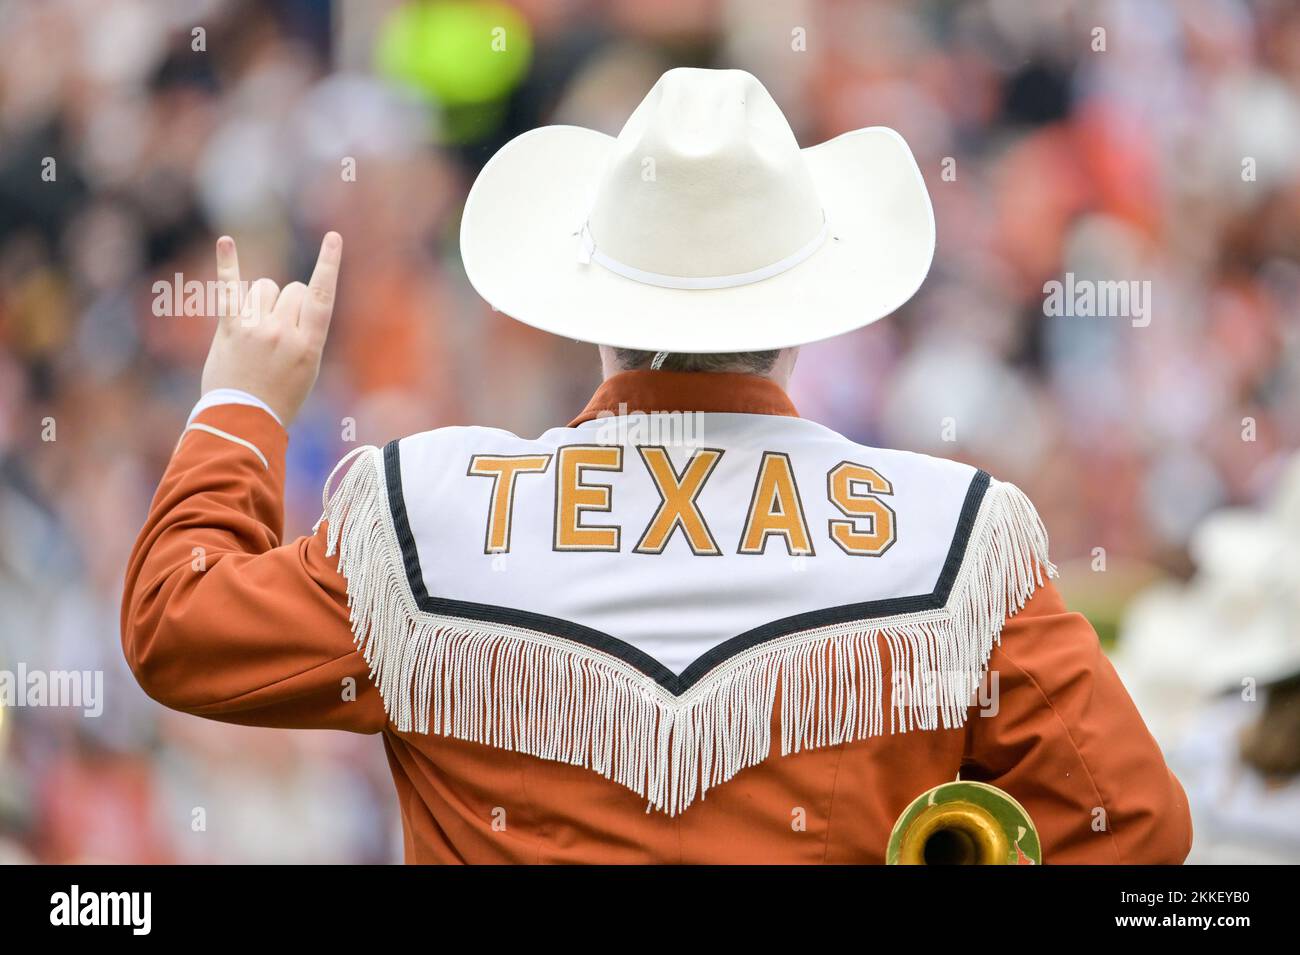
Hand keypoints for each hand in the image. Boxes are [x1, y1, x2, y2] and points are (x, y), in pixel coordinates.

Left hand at [199, 232, 341, 426]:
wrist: (244, 421)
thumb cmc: (280, 397)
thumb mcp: (308, 368)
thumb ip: (306, 332)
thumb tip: (293, 297)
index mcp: (309, 344)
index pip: (322, 295)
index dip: (329, 263)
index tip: (332, 237)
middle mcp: (284, 332)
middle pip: (292, 289)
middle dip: (289, 302)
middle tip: (280, 332)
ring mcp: (255, 329)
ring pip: (265, 289)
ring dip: (263, 300)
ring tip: (257, 329)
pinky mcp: (230, 329)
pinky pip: (229, 290)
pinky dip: (228, 264)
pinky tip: (226, 242)